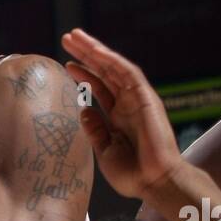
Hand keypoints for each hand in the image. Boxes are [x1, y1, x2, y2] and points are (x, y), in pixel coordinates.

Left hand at [61, 28, 183, 201]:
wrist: (154, 182)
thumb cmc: (133, 174)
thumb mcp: (105, 151)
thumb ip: (95, 130)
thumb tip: (84, 110)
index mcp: (118, 118)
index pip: (99, 89)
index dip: (83, 74)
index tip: (65, 63)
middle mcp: (128, 105)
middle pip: (105, 72)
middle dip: (86, 55)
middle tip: (67, 38)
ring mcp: (137, 100)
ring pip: (114, 67)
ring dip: (95, 51)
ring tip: (75, 37)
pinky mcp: (146, 98)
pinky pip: (128, 73)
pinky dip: (112, 61)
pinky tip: (97, 51)